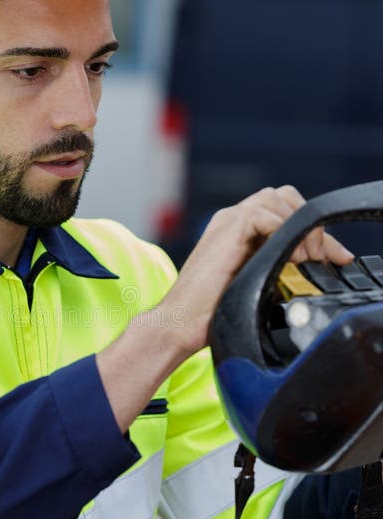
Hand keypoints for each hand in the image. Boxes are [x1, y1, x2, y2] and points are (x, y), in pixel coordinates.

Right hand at [154, 185, 353, 356]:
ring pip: (277, 198)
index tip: (338, 258)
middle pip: (284, 196)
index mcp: (241, 233)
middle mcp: (235, 221)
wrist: (181, 322)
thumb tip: (312, 269)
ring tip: (302, 259)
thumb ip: (279, 270)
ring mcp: (229, 222)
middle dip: (310, 224)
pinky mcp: (227, 228)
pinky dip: (283, 231)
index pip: (288, 215)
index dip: (316, 233)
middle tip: (317, 258)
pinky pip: (265, 213)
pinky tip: (286, 257)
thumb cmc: (211, 313)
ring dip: (298, 226)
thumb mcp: (257, 287)